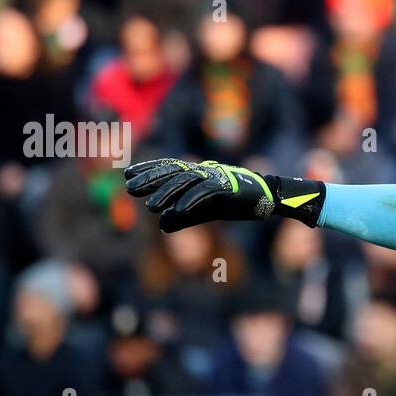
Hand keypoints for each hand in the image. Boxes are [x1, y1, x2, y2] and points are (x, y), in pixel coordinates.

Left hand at [123, 159, 325, 231]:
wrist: (268, 200)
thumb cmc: (238, 203)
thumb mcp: (206, 212)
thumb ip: (184, 218)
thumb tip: (162, 226)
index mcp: (198, 174)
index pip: (169, 169)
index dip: (148, 171)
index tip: (127, 176)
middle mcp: (205, 171)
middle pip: (172, 171)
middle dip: (150, 179)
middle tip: (129, 188)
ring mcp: (217, 177)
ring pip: (186, 181)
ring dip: (167, 192)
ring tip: (149, 206)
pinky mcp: (229, 187)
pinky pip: (206, 193)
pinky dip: (191, 201)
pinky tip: (176, 210)